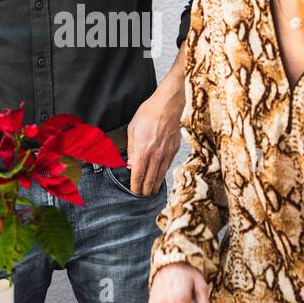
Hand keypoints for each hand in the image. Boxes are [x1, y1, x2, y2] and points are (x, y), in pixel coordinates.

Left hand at [125, 81, 182, 195]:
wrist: (167, 106)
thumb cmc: (149, 114)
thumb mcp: (132, 129)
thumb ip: (131, 149)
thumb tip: (130, 163)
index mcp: (143, 151)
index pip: (138, 175)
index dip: (135, 186)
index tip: (134, 192)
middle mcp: (155, 155)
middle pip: (150, 179)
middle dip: (145, 190)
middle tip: (142, 196)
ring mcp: (166, 153)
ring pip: (160, 176)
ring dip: (155, 186)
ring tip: (151, 192)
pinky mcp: (174, 150)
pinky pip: (167, 166)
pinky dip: (162, 175)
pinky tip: (160, 177)